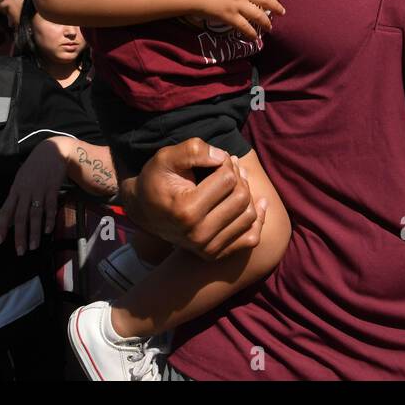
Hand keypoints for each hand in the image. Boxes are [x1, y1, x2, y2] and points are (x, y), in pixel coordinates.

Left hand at [0, 140, 66, 254]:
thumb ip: (18, 194)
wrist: (52, 150)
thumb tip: (12, 213)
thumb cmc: (35, 166)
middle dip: (19, 236)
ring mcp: (39, 190)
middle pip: (20, 217)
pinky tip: (48, 230)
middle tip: (19, 251)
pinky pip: (50, 207)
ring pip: (35, 215)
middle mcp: (25, 192)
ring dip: (34, 232)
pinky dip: (49, 219)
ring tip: (33, 246)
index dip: (1, 226)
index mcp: (15, 190)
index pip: (5, 211)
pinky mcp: (52, 188)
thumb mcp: (22, 178)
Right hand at [127, 138, 265, 259]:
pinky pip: (251, 237)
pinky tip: (256, 202)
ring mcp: (207, 248)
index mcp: (185, 210)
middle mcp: (197, 234)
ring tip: (236, 181)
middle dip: (239, 177)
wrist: (145, 210)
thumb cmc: (157, 180)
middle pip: (241, 198)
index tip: (217, 159)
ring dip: (248, 194)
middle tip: (229, 167)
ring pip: (249, 216)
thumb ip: (193, 150)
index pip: (228, 180)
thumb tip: (222, 157)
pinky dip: (258, 219)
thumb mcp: (166, 157)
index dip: (227, 163)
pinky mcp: (215, 254)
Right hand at [185, 0, 287, 41]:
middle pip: (266, 0)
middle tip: (282, 12)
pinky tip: (255, 38)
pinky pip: (244, 27)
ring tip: (270, 27)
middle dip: (276, 7)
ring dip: (266, 22)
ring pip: (258, 15)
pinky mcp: (230, 17)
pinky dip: (251, 33)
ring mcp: (238, 5)